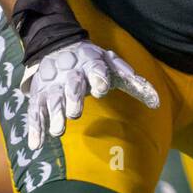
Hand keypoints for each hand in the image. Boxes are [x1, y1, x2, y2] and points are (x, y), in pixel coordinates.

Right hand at [20, 40, 158, 151]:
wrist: (59, 47)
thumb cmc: (95, 65)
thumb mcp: (115, 68)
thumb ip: (135, 83)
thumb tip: (157, 103)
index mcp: (91, 64)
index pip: (96, 69)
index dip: (99, 78)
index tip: (102, 89)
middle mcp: (71, 74)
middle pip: (72, 85)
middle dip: (73, 98)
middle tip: (75, 113)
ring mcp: (54, 86)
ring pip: (53, 100)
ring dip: (54, 115)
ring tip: (58, 132)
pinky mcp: (39, 96)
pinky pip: (36, 112)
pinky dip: (35, 128)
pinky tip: (36, 145)